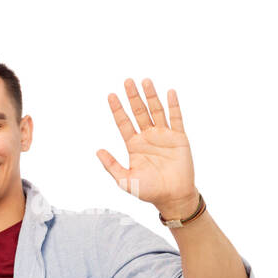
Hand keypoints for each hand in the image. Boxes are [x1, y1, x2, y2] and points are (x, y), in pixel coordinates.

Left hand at [96, 78, 198, 219]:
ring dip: (151, 96)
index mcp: (134, 145)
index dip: (117, 109)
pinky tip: (169, 93)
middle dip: (133, 97)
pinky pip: (176, 118)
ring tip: (145, 81)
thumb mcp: (124, 180)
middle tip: (127, 81)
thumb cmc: (148, 190)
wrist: (172, 197)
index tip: (111, 95)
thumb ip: (111, 165)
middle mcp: (148, 137)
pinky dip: (173, 105)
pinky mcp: (179, 138)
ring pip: (156, 111)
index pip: (124, 122)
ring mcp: (164, 135)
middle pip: (139, 112)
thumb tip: (97, 151)